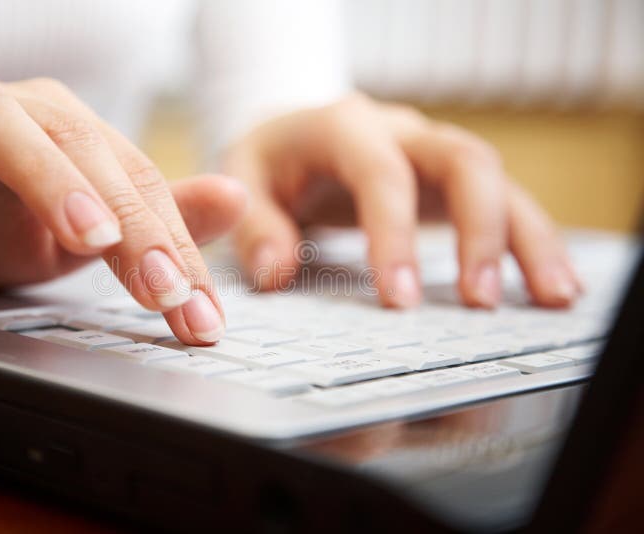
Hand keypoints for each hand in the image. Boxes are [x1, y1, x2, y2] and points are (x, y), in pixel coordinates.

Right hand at [0, 75, 248, 344]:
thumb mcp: (71, 237)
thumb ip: (147, 219)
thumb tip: (235, 199)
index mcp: (63, 133)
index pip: (135, 182)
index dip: (173, 246)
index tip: (198, 316)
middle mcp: (10, 112)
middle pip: (82, 147)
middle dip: (130, 222)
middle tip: (163, 291)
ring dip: (45, 176)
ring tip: (84, 237)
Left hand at [226, 93, 580, 307]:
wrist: (296, 131)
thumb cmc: (270, 158)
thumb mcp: (245, 178)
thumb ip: (254, 225)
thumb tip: (276, 273)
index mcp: (344, 127)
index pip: (382, 174)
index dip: (394, 235)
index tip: (400, 300)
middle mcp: (401, 132)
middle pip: (465, 160)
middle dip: (481, 231)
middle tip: (480, 301)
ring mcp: (432, 152)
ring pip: (500, 180)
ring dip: (528, 239)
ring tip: (553, 298)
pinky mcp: (450, 180)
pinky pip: (503, 201)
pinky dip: (529, 241)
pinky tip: (550, 284)